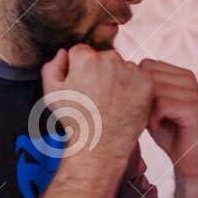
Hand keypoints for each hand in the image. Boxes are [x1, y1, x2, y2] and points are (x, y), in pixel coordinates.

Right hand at [41, 45, 152, 160]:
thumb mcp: (51, 92)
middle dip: (100, 71)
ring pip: (123, 67)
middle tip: (98, 95)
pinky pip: (139, 78)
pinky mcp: (146, 83)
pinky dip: (134, 87)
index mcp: (86, 58)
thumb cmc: (74, 120)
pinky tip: (125, 103)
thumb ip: (53, 66)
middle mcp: (110, 59)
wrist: (100, 145)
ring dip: (119, 78)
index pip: (82, 52)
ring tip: (112, 102)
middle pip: (104, 58)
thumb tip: (63, 53)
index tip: (83, 85)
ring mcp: (130, 71)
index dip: (79, 69)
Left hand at [138, 59, 197, 182]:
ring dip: (145, 109)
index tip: (139, 107)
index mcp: (179, 73)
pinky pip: (161, 105)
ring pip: (152, 89)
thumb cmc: (168, 132)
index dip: (136, 85)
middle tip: (142, 117)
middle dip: (138, 97)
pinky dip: (152, 119)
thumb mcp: (150, 105)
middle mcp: (187, 78)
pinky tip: (156, 127)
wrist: (190, 159)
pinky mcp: (193, 107)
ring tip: (151, 123)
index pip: (146, 65)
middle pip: (147, 76)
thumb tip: (110, 72)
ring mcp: (192, 92)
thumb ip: (139, 87)